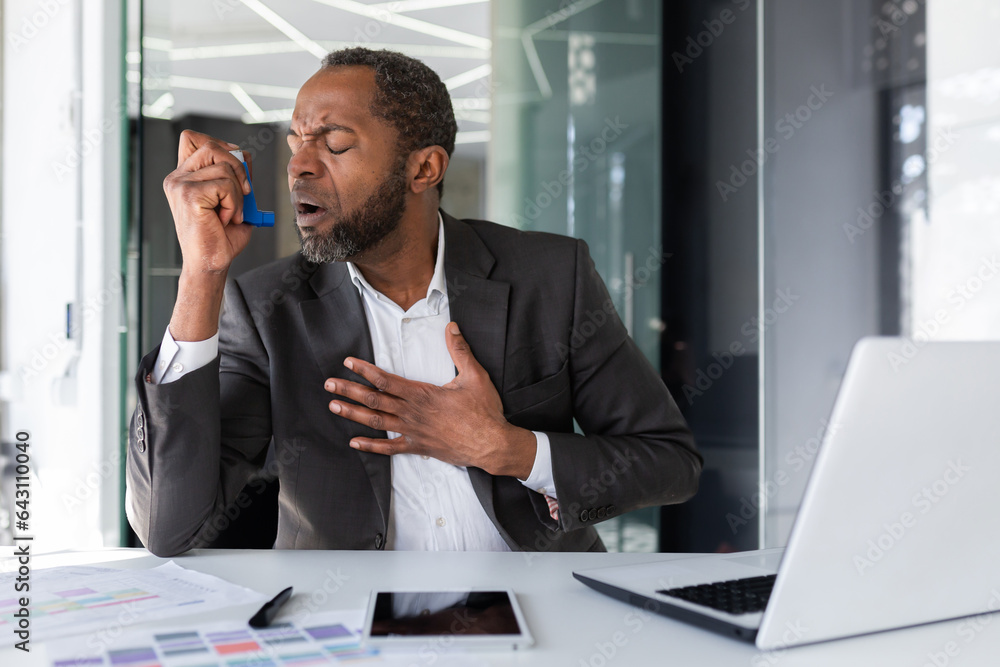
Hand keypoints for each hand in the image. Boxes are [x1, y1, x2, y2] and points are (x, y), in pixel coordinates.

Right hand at [163, 129, 253, 274]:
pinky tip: (226, 219)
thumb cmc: (221, 236)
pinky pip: (225, 185)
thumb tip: (243, 153)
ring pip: (223, 167)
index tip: (235, 166)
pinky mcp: (188, 195)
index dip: (219, 145)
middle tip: (244, 194)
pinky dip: (234, 203)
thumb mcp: (233, 198)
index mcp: (184, 176)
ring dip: (238, 193)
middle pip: (212, 147)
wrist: (212, 263)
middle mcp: (177, 177)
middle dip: (238, 168)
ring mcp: (179, 185)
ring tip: (231, 213)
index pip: (192, 138)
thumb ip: (235, 174)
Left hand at [324, 322, 536, 477]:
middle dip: (349, 391)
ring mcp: (413, 431)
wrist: (492, 444)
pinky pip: (389, 448)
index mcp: (422, 394)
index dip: (364, 370)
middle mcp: (412, 413)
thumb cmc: (484, 411)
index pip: (386, 379)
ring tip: (333, 407)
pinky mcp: (418, 447)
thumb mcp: (475, 376)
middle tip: (328, 385)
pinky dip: (370, 446)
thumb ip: (460, 350)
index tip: (348, 363)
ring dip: (353, 414)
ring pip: (376, 422)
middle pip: (374, 400)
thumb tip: (451, 326)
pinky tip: (354, 442)